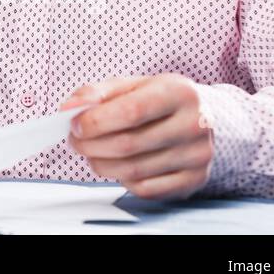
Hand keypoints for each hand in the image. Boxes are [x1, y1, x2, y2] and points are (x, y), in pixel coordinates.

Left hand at [60, 74, 212, 199]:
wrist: (204, 118)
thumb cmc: (159, 99)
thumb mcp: (131, 84)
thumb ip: (97, 93)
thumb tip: (69, 109)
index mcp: (179, 92)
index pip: (131, 111)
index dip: (96, 122)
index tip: (75, 125)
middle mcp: (195, 125)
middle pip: (128, 145)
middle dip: (91, 145)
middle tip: (76, 140)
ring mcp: (197, 156)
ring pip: (133, 170)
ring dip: (100, 164)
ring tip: (91, 152)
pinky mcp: (194, 180)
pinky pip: (145, 188)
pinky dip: (122, 179)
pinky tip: (117, 165)